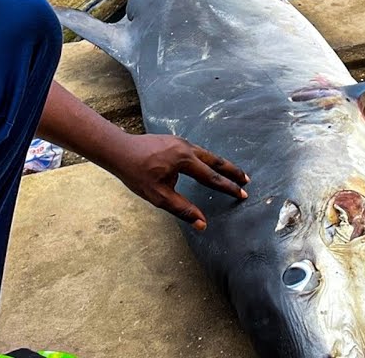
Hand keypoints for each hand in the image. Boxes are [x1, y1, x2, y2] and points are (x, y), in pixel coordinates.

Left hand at [102, 133, 249, 229]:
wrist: (118, 149)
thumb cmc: (136, 173)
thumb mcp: (158, 196)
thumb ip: (182, 209)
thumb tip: (202, 224)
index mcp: (184, 160)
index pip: (211, 177)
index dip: (228, 187)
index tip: (242, 194)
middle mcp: (186, 147)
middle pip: (214, 160)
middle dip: (231, 171)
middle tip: (246, 179)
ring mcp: (180, 141)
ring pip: (206, 153)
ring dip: (220, 163)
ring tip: (231, 172)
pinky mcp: (174, 140)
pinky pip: (196, 150)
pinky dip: (207, 158)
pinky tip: (207, 163)